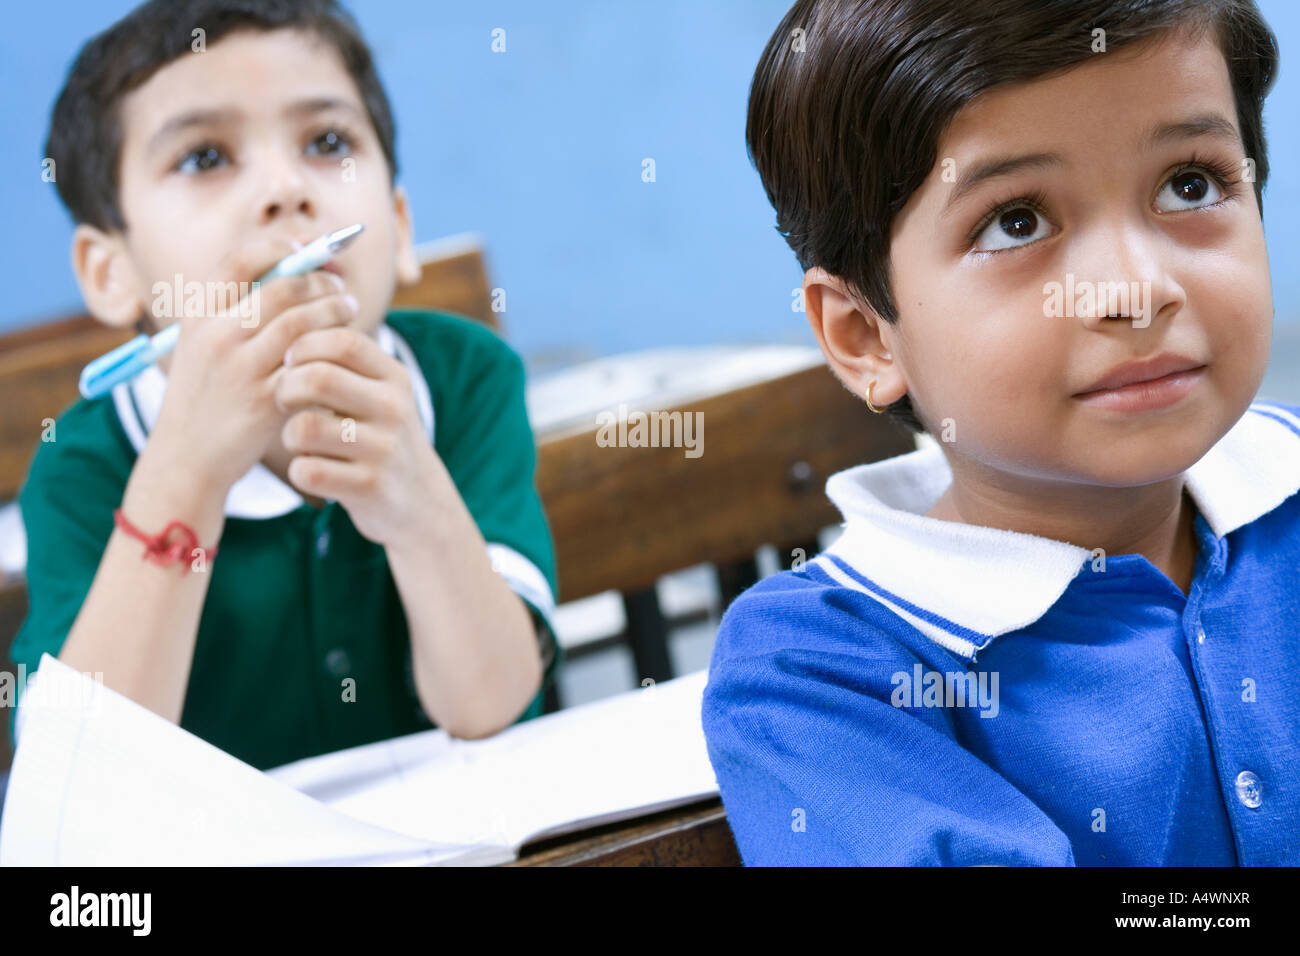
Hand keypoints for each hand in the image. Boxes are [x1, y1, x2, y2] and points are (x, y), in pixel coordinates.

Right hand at [147, 238, 359, 496]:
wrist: (186, 457)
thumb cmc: (204, 396)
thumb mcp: (202, 346)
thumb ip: (235, 312)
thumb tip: (288, 270)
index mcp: (199, 316)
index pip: (240, 261)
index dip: (278, 248)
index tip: (305, 250)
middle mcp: (217, 337)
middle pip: (283, 288)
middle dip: (320, 281)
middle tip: (341, 287)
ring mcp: (241, 369)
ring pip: (303, 322)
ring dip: (335, 310)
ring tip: (351, 309)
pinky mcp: (265, 400)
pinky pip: (310, 363)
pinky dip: (332, 349)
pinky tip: (344, 349)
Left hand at [275, 325, 443, 547]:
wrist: (419, 502)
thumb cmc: (380, 436)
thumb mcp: (380, 392)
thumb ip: (346, 358)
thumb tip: (291, 307)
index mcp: (394, 377)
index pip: (342, 340)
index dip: (304, 344)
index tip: (291, 361)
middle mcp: (395, 409)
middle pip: (318, 378)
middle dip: (286, 388)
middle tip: (285, 401)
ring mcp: (384, 450)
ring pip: (304, 428)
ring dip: (290, 435)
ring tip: (301, 440)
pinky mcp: (369, 488)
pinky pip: (306, 471)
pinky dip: (299, 471)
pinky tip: (313, 470)